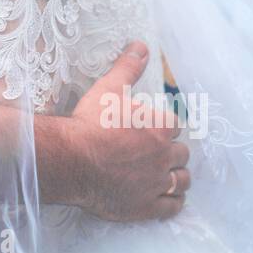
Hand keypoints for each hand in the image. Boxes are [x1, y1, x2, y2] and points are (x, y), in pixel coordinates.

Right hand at [65, 41, 190, 221]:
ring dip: (177, 177)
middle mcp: (165, 155)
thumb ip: (128, 67)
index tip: (152, 130)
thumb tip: (141, 46)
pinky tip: (166, 198)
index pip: (177, 126)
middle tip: (155, 153)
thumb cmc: (89, 123)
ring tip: (165, 175)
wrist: (70, 159)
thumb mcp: (108, 89)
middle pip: (182, 154)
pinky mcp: (147, 206)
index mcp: (161, 127)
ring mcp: (157, 183)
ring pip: (182, 181)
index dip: (165, 128)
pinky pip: (173, 206)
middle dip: (171, 153)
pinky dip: (173, 202)